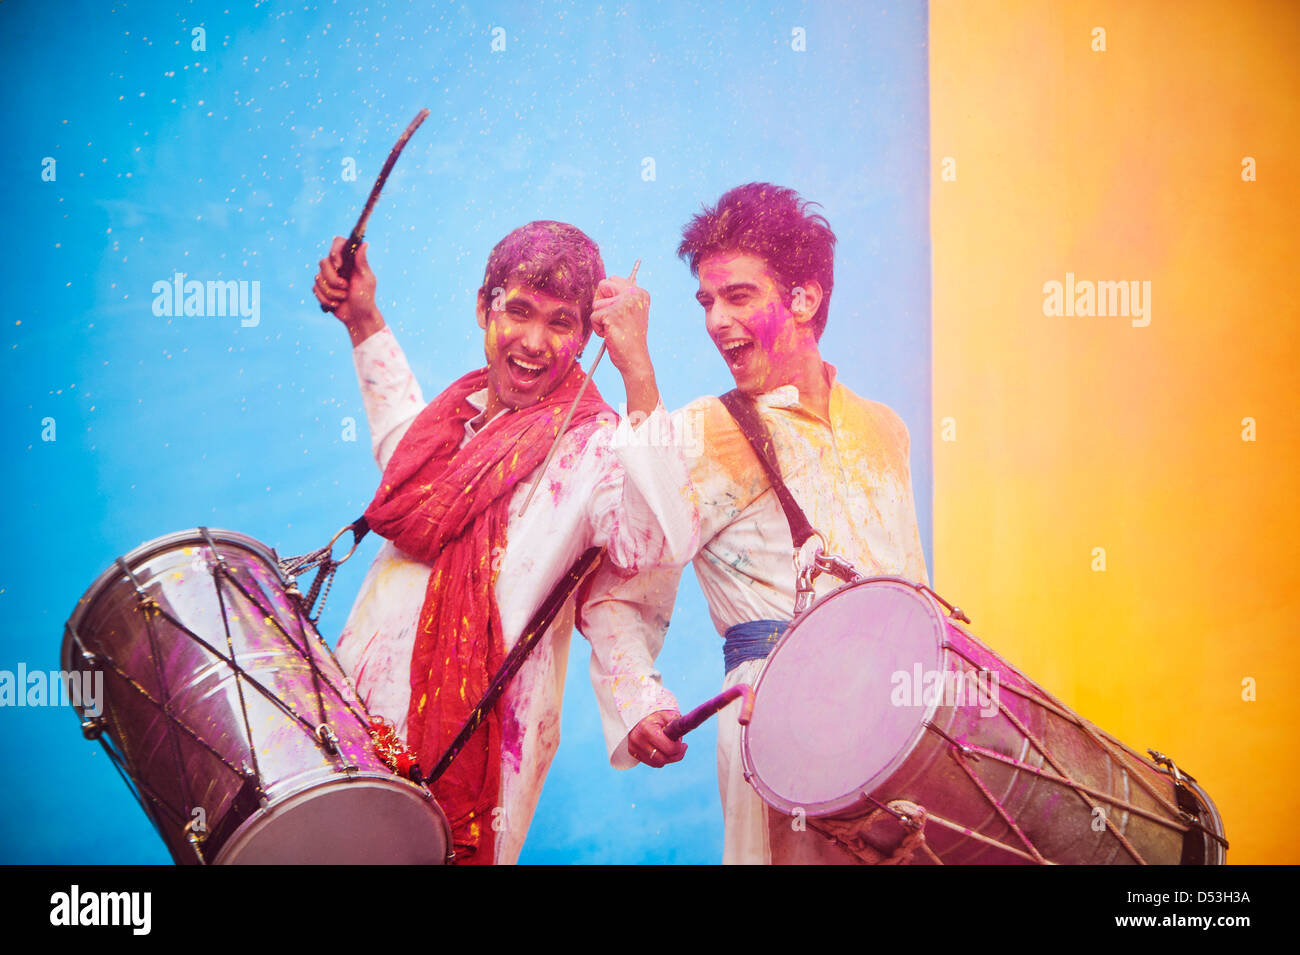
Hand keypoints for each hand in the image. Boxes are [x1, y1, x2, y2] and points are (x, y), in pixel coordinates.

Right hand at [313, 237, 383, 343]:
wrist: (358, 316)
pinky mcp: (320, 288)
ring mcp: (327, 276)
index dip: (334, 251)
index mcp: (348, 260)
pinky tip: (336, 304)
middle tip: (346, 287)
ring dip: (332, 292)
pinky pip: (315, 289)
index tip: (339, 265)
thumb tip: (364, 244)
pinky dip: (326, 299)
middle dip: (334, 279)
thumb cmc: (365, 297)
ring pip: (318, 278)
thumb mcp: (366, 279)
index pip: (337, 243)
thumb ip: (362, 262)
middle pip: (323, 262)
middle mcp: (336, 266)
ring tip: (344, 297)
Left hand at [590, 264, 658, 417]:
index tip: (617, 310)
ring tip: (614, 329)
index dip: (609, 296)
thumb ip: (623, 295)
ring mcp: (623, 304)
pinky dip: (598, 328)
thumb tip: (611, 279)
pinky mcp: (612, 315)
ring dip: (600, 319)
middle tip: (612, 319)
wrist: (635, 359)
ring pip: (596, 303)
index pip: (613, 279)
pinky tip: (610, 335)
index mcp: (640, 293)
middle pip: (603, 285)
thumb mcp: (631, 312)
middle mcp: (634, 295)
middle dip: (601, 303)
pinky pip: (594, 316)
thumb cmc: (630, 338)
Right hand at [629, 709, 686, 767]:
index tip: (682, 743)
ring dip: (667, 758)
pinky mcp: (632, 752)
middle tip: (680, 746)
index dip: (679, 748)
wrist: (641, 712)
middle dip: (674, 755)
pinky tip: (662, 748)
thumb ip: (678, 726)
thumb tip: (683, 739)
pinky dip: (659, 758)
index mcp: (647, 729)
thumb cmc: (659, 714)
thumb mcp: (670, 715)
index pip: (669, 749)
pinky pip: (651, 762)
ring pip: (657, 763)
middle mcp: (637, 739)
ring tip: (670, 746)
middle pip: (663, 760)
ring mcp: (633, 747)